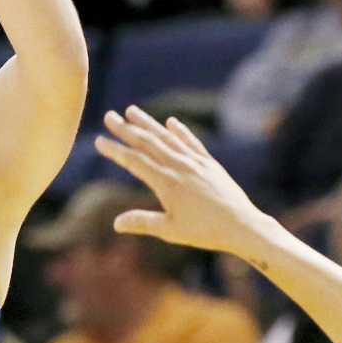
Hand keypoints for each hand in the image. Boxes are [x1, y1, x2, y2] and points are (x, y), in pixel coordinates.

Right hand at [94, 106, 268, 257]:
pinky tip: (171, 122)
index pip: (134, 161)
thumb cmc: (205, 232)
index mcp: (167, 183)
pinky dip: (180, 131)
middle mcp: (180, 166)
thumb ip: (142, 222)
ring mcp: (195, 162)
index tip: (99, 141)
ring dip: (149, 123)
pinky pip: (191, 142)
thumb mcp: (170, 230)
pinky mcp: (209, 163)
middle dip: (126, 129)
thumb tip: (115, 223)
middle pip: (148, 142)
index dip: (115, 151)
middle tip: (109, 116)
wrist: (242, 225)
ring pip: (167, 137)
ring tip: (132, 110)